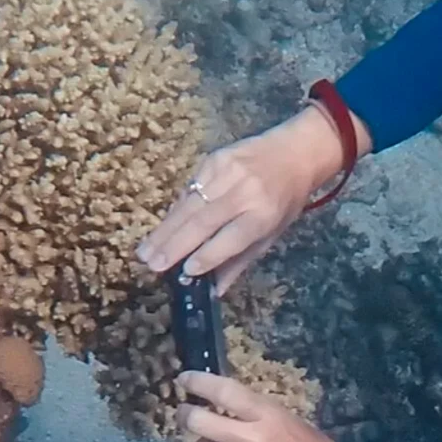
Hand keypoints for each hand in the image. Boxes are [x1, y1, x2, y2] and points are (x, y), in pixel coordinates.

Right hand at [137, 103, 369, 292]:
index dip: (206, 256)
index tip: (184, 272)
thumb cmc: (285, 200)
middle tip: (150, 264)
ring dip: (164, 230)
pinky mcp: (214, 159)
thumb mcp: (271, 234)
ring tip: (145, 251)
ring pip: (189, 205)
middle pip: (203, 222)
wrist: (296, 151)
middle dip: (173, 246)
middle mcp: (244, 193)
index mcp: (263, 215)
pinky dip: (175, 209)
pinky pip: (189, 188)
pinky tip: (164, 226)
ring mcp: (227, 173)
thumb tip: (214, 290)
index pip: (230, 239)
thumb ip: (240, 260)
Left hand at [178, 371, 336, 441]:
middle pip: (200, 422)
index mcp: (268, 415)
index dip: (199, 383)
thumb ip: (256, 415)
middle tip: (184, 413)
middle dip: (186, 416)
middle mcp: (251, 439)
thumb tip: (225, 408)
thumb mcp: (288, 420)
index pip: (223, 392)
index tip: (184, 379)